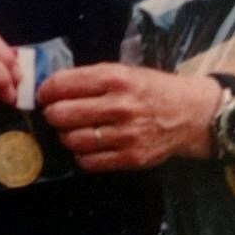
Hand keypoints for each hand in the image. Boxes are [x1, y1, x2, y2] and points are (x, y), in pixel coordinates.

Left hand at [38, 63, 218, 171]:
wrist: (192, 114)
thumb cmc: (151, 89)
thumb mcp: (123, 72)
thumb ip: (90, 79)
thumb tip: (53, 87)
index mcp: (113, 78)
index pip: (63, 85)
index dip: (46, 91)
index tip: (43, 95)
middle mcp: (118, 105)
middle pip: (63, 114)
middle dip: (52, 114)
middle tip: (53, 114)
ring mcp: (126, 134)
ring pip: (74, 140)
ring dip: (65, 136)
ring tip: (69, 131)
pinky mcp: (132, 158)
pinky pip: (91, 162)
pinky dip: (81, 156)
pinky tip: (85, 147)